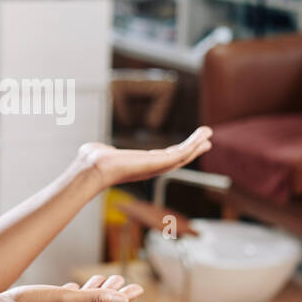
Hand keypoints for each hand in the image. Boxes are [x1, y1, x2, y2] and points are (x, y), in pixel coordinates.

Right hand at [0, 273, 143, 301]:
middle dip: (113, 293)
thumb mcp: (66, 300)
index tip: (139, 288)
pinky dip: (74, 292)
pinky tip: (71, 287)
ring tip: (104, 280)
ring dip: (95, 290)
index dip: (124, 297)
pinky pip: (66, 300)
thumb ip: (94, 300)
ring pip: (82, 301)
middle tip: (126, 282)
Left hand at [75, 125, 212, 191]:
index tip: (189, 145)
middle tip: (207, 139)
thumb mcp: (102, 153)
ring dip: (196, 145)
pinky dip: (193, 145)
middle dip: (192, 149)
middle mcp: (151, 169)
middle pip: (178, 159)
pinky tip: (202, 137)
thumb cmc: (92, 161)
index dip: (178, 152)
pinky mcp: (159, 163)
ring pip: (182, 156)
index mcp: (141, 166)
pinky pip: (181, 154)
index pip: (164, 159)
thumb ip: (104, 151)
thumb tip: (96, 149)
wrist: (93, 167)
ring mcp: (156, 167)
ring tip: (209, 133)